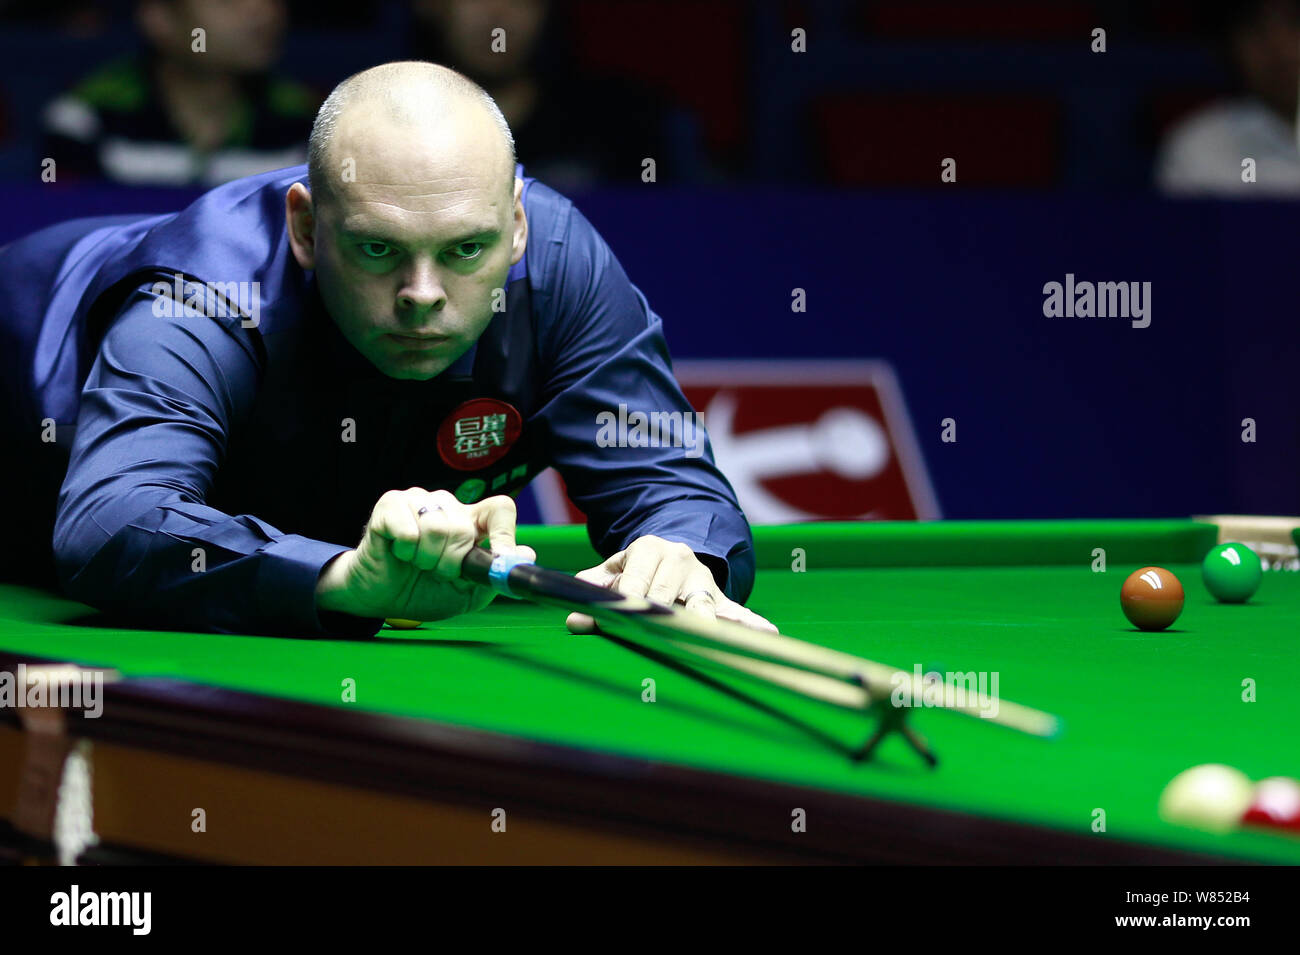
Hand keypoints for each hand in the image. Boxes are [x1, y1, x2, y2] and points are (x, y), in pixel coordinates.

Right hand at [315, 490, 534, 621]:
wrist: (379, 598)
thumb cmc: (422, 591)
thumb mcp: (465, 595)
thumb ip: (494, 575)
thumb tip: (526, 554)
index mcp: (470, 523)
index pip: (500, 509)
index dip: (504, 532)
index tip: (498, 558)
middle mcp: (448, 507)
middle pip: (463, 527)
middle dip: (449, 562)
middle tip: (434, 571)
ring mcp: (419, 501)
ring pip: (437, 527)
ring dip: (425, 558)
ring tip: (414, 562)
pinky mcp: (391, 504)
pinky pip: (408, 529)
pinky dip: (404, 550)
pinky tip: (398, 552)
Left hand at [565, 535, 777, 634]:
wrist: (668, 552)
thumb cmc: (634, 569)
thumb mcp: (609, 572)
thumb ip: (590, 591)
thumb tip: (574, 618)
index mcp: (647, 549)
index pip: (634, 582)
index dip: (624, 603)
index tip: (616, 621)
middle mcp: (678, 559)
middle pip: (667, 594)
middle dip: (657, 618)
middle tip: (655, 635)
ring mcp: (701, 579)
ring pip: (702, 603)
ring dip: (703, 620)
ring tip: (707, 634)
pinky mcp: (719, 597)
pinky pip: (736, 611)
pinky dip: (751, 622)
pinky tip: (768, 631)